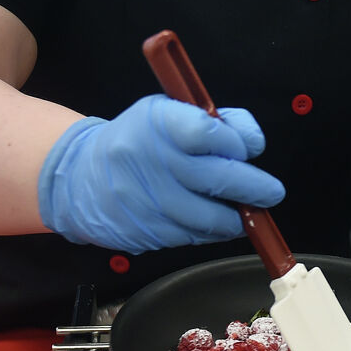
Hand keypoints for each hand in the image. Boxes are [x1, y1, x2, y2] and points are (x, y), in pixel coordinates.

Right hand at [37, 94, 284, 252]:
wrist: (79, 179)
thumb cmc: (137, 141)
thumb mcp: (167, 113)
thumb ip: (213, 120)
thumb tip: (252, 143)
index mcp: (156, 122)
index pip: (208, 131)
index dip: (237, 141)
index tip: (248, 149)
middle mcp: (148, 161)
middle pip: (218, 179)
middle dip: (256, 188)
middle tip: (270, 192)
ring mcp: (145, 201)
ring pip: (210, 218)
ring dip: (236, 219)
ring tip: (244, 212)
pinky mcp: (145, 233)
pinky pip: (192, 237)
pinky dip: (210, 233)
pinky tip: (213, 222)